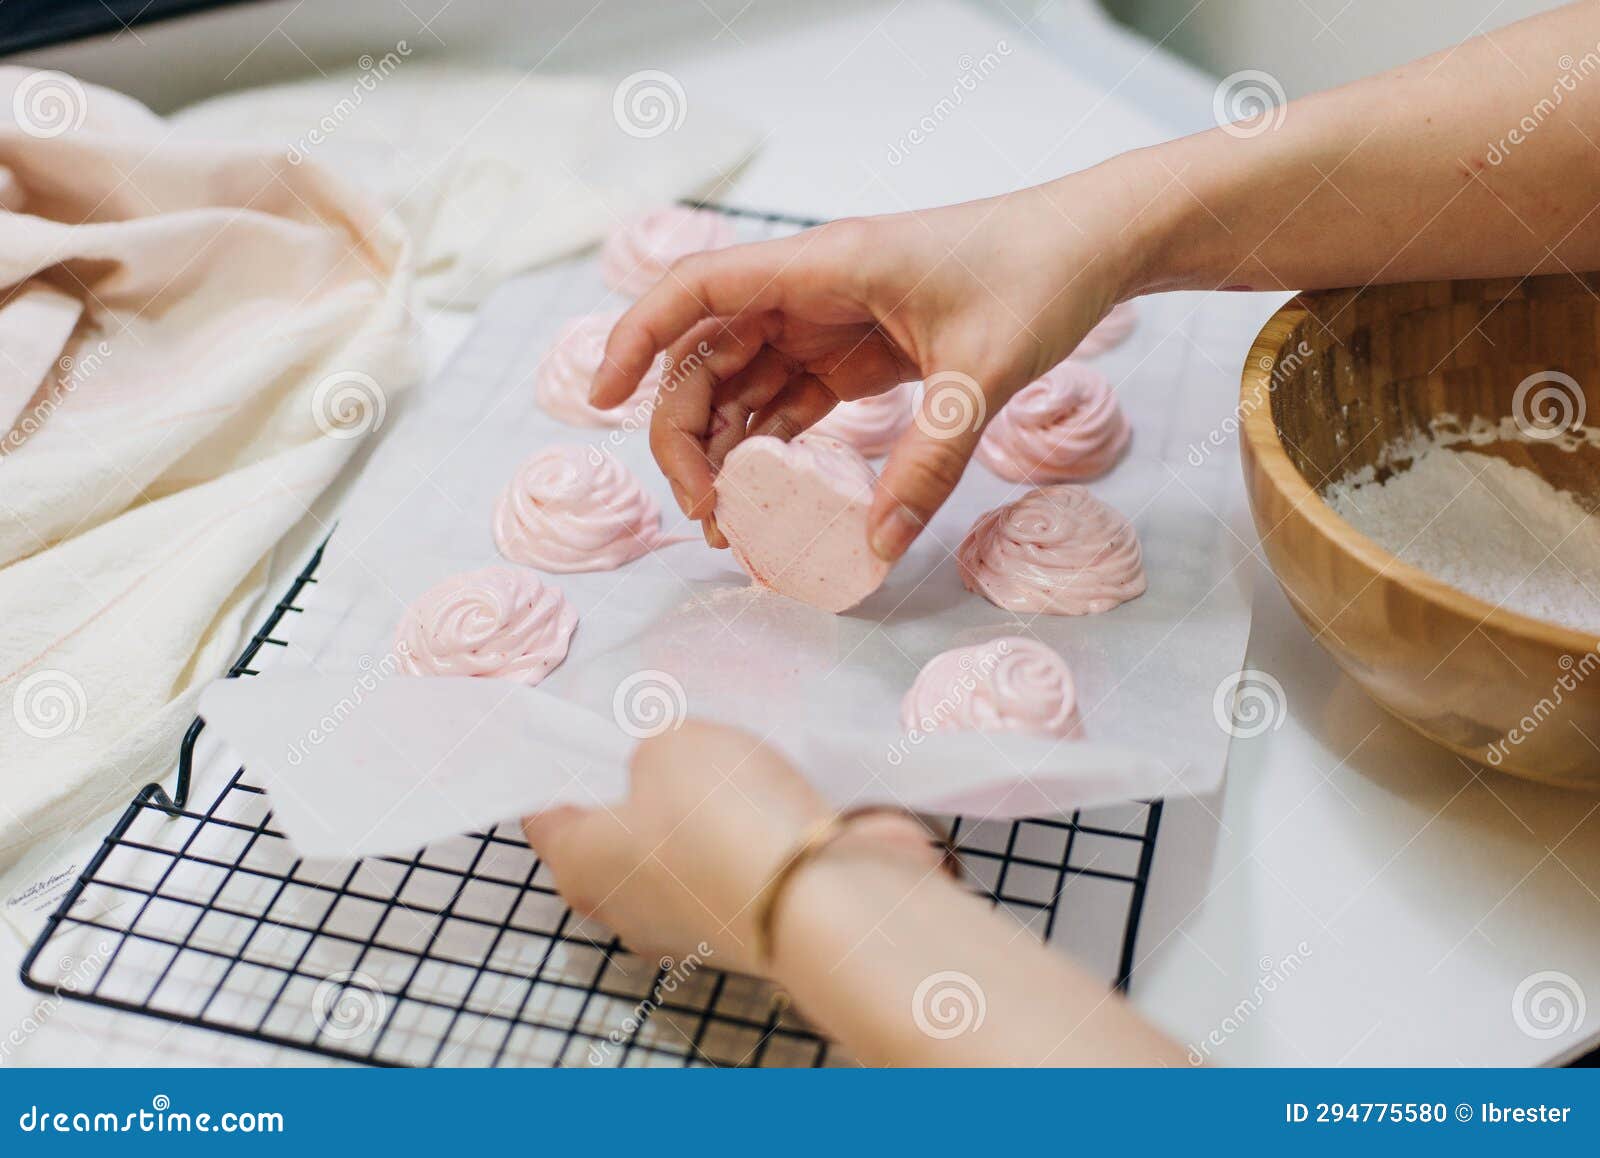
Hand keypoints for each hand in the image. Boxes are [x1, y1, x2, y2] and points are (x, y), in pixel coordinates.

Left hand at [521, 721, 931, 974]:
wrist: (816, 896)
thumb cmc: (717, 815)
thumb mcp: (672, 745)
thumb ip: (652, 754)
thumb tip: (658, 774)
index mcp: (577, 864)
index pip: (543, 817)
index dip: (559, 774)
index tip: (579, 746)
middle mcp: (616, 912)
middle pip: (607, 844)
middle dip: (629, 802)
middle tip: (660, 755)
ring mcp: (678, 936)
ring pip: (667, 867)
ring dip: (687, 831)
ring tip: (724, 780)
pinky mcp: (736, 940)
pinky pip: (720, 881)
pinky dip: (733, 851)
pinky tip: (760, 816)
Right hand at [590, 160, 1161, 560]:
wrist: (1092, 248)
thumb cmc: (1038, 276)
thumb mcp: (986, 371)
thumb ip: (931, 456)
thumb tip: (876, 545)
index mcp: (825, 267)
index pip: (698, 288)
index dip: (638, 337)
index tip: (600, 398)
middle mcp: (811, 292)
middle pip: (706, 353)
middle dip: (686, 431)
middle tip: (703, 513)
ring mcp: (829, 323)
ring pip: (741, 383)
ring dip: (724, 450)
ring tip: (731, 527)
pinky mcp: (854, 355)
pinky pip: (787, 401)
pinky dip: (768, 448)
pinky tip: (763, 499)